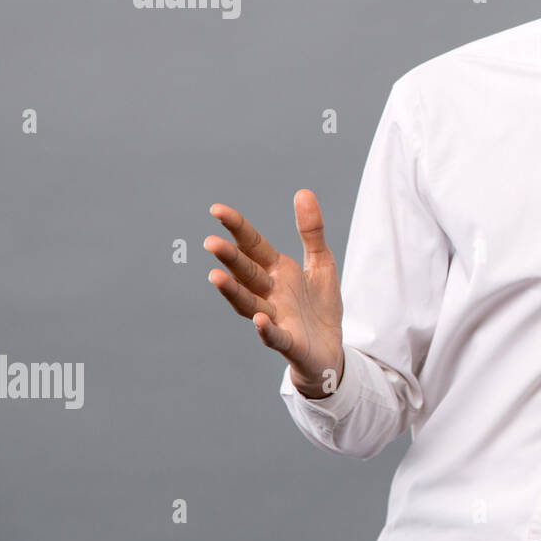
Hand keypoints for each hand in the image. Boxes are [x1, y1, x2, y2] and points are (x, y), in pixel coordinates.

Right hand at [204, 189, 343, 398]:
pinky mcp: (290, 343)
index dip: (237, 228)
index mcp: (277, 271)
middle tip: (210, 242)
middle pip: (246, 273)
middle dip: (230, 259)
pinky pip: (275, 336)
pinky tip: (259, 319)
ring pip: (249, 304)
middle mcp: (270, 293)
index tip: (217, 209)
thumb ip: (311, 231)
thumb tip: (303, 192)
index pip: (253, 246)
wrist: (330, 349)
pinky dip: (266, 329)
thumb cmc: (319, 305)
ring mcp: (277, 318)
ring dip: (233, 292)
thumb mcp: (321, 262)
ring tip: (215, 276)